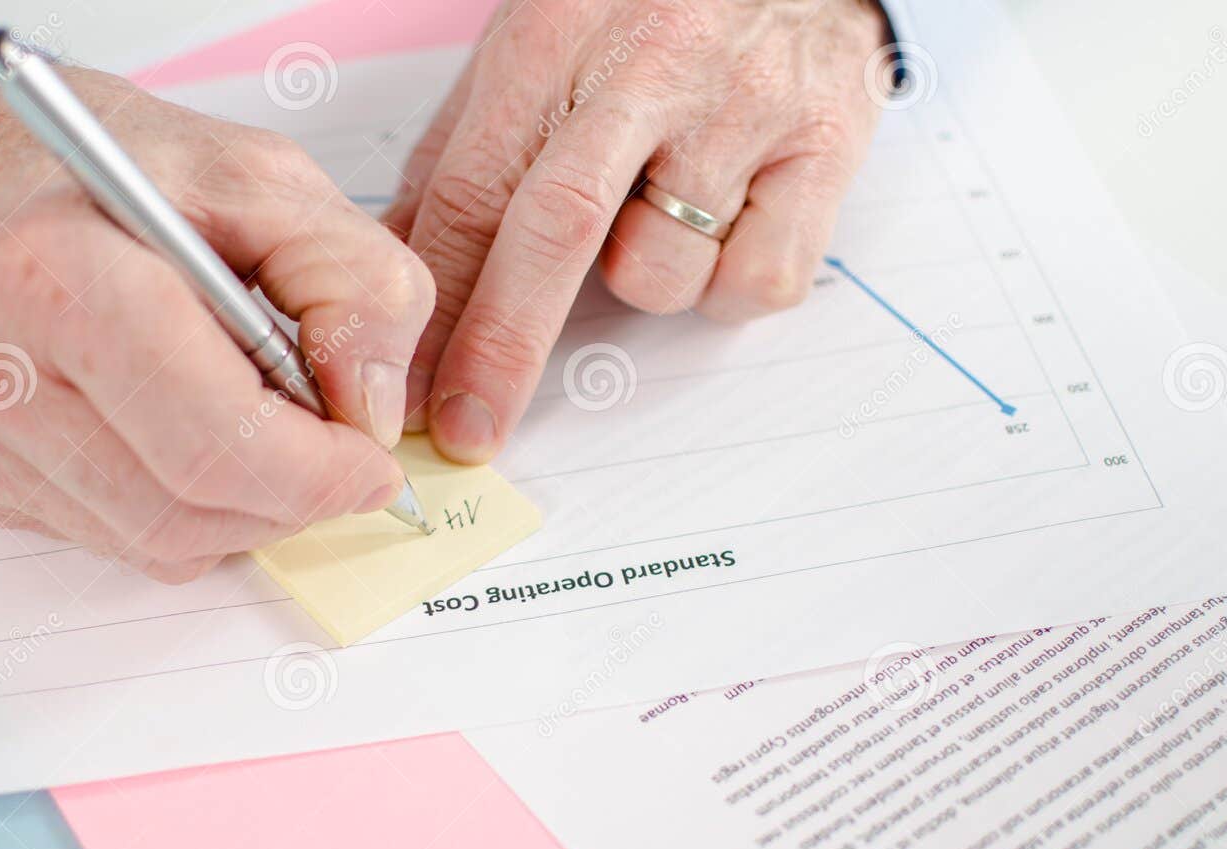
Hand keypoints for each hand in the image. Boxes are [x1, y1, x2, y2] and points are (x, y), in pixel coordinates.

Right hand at [0, 63, 433, 582]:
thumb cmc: (112, 169)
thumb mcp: (262, 177)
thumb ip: (351, 279)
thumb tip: (370, 411)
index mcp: (54, 276)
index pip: (209, 436)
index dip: (315, 470)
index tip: (371, 461)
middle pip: (188, 507)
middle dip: (293, 496)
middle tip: (339, 457)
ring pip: (163, 544)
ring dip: (247, 511)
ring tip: (265, 427)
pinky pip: (125, 545)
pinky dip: (191, 512)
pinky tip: (193, 435)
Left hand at [383, 0, 889, 461]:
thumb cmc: (647, 15)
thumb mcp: (536, 50)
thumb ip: (465, 155)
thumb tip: (403, 269)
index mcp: (553, 43)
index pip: (472, 193)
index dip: (436, 306)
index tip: (405, 387)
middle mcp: (647, 71)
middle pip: (557, 232)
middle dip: (503, 346)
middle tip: (471, 428)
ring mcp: (739, 110)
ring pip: (659, 273)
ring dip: (641, 283)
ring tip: (661, 212)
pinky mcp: (822, 150)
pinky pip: (753, 285)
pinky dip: (728, 287)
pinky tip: (728, 222)